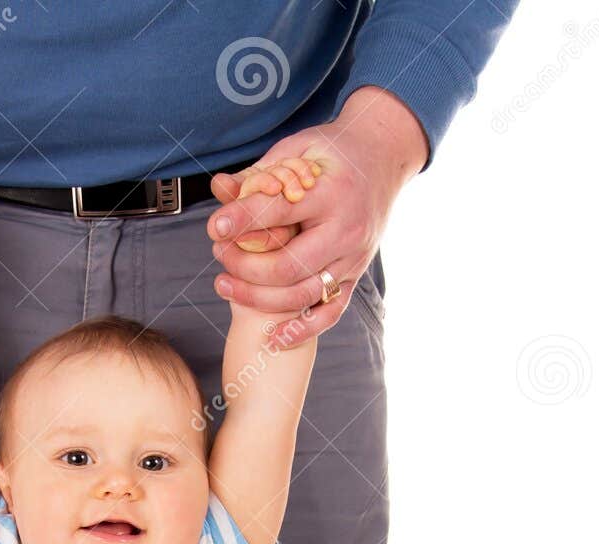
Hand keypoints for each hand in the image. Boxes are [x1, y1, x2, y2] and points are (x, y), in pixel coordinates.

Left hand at [207, 87, 428, 346]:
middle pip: (288, 266)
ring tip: (225, 284)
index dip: (244, 222)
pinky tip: (273, 338)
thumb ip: (260, 173)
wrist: (383, 157)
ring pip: (302, 295)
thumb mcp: (297, 150)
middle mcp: (347, 229)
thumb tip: (219, 188)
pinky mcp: (355, 276)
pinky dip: (302, 330)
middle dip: (245, 266)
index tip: (215, 227)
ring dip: (258, 297)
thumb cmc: (332, 152)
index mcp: (333, 191)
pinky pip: (330, 313)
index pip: (281, 212)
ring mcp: (353, 258)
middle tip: (219, 253)